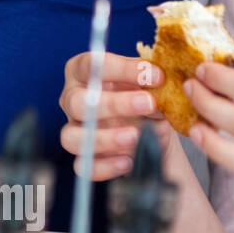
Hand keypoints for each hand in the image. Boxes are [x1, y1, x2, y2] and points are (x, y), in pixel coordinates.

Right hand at [59, 51, 181, 179]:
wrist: (150, 127)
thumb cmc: (144, 94)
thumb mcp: (150, 82)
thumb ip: (151, 80)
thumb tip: (161, 80)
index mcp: (83, 72)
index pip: (92, 66)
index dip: (123, 69)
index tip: (157, 76)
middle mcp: (72, 99)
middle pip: (78, 102)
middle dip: (114, 104)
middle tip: (148, 104)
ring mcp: (74, 130)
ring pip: (72, 137)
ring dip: (105, 138)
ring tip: (135, 137)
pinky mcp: (82, 158)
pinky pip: (84, 166)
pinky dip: (106, 166)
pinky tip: (129, 161)